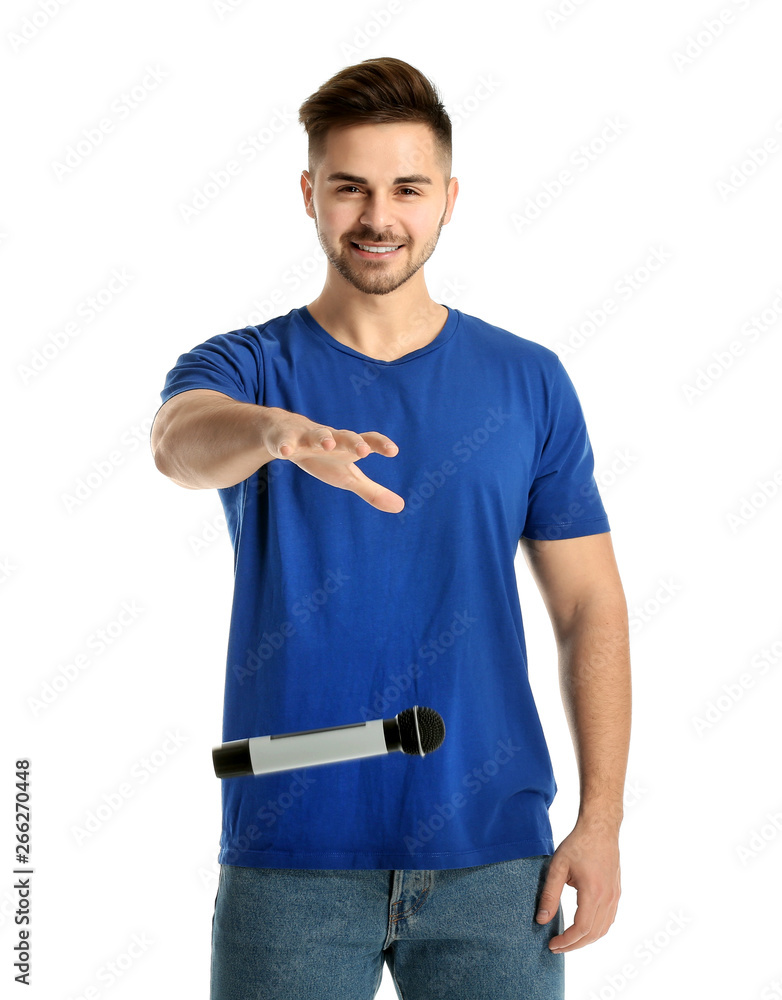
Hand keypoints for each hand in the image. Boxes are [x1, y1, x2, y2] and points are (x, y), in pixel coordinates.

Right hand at [262, 408, 404, 513]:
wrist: (287, 434)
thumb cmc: (324, 458)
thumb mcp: (348, 477)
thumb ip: (372, 491)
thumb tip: (401, 507)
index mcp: (347, 446)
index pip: (368, 440)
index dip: (380, 444)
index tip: (393, 451)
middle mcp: (331, 438)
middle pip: (345, 436)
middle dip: (354, 442)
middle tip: (364, 451)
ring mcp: (307, 437)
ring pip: (316, 434)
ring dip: (323, 437)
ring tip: (328, 444)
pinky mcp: (285, 439)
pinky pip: (285, 441)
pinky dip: (286, 445)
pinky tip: (286, 452)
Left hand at [535, 818, 621, 952]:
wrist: (600, 828)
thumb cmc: (577, 844)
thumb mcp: (557, 867)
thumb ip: (549, 894)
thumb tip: (541, 920)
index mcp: (593, 892)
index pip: (581, 928)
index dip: (566, 941)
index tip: (552, 944)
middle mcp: (608, 898)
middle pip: (593, 934)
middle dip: (574, 945)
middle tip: (556, 947)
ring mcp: (615, 896)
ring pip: (603, 929)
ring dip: (586, 940)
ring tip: (567, 940)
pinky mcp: (616, 893)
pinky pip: (609, 920)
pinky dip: (596, 930)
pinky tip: (583, 928)